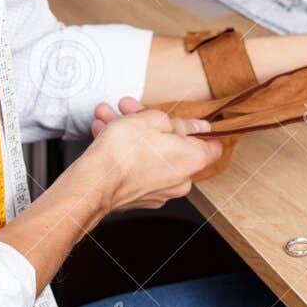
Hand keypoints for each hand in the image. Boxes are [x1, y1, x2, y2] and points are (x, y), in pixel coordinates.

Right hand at [80, 101, 221, 211]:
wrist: (95, 182)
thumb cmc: (124, 152)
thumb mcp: (152, 120)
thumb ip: (176, 122)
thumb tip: (193, 126)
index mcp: (193, 160)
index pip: (212, 146)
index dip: (200, 129)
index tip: (188, 119)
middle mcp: (180, 180)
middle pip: (172, 145)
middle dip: (149, 123)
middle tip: (131, 109)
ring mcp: (159, 191)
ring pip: (149, 155)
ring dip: (130, 133)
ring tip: (109, 116)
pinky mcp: (138, 197)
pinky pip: (136, 168)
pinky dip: (123, 152)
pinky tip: (104, 132)